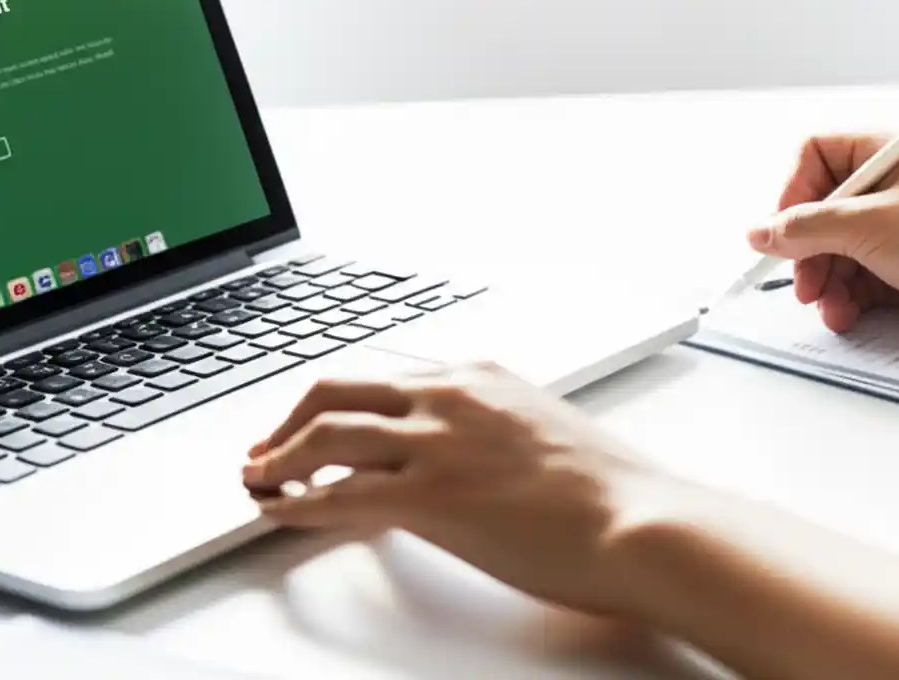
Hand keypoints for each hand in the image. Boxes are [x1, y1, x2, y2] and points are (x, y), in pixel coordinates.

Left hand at [243, 363, 676, 616]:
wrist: (642, 523)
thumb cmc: (608, 490)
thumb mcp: (542, 431)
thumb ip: (491, 429)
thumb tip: (460, 454)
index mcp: (477, 376)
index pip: (381, 377)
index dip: (331, 401)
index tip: (309, 422)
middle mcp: (449, 395)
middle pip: (336, 389)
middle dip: (289, 419)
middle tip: (265, 448)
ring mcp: (437, 442)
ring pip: (326, 434)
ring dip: (278, 460)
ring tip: (257, 483)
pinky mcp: (430, 495)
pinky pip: (339, 494)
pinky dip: (297, 503)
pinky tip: (280, 514)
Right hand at [748, 135, 898, 346]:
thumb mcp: (869, 225)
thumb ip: (805, 228)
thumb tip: (762, 231)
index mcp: (890, 149)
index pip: (816, 154)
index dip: (791, 192)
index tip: (782, 230)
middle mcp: (895, 183)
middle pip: (821, 209)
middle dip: (805, 249)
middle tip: (803, 279)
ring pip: (836, 249)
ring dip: (824, 279)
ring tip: (828, 303)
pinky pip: (858, 278)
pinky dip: (846, 297)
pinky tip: (847, 313)